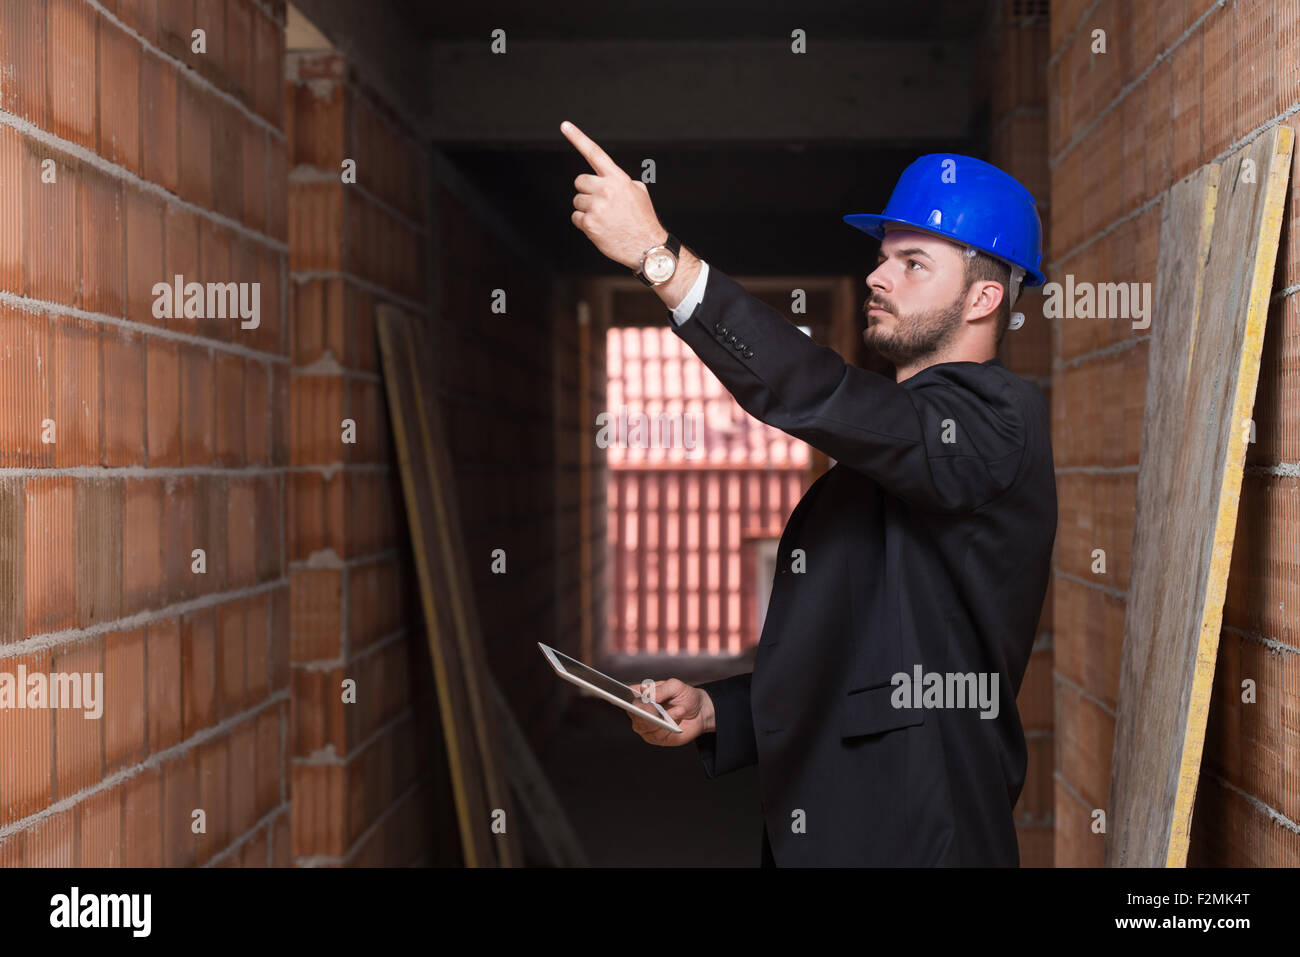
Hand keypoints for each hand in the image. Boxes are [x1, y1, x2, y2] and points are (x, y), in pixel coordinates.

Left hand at [561, 119, 665, 270]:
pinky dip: (584, 223)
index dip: (578, 137)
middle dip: (586, 191)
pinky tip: (600, 228)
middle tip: (600, 203)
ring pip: (577, 201)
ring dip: (586, 209)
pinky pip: (576, 218)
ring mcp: (597, 207)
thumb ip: (620, 181)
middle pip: (579, 181)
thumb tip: (607, 178)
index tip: (564, 125)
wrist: (647, 247)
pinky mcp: (589, 223)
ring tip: (604, 218)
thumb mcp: (639, 192)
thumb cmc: (643, 220)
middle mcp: (606, 189)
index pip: (595, 153)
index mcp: (618, 179)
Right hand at [624, 678, 714, 746]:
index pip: (629, 695)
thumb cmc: (685, 696)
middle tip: (653, 708)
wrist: (701, 712)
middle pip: (634, 712)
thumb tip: (647, 693)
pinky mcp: (655, 737)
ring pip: (642, 725)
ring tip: (673, 712)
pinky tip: (675, 721)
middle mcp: (642, 710)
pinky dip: (666, 728)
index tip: (637, 699)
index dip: (629, 697)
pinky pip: (654, 735)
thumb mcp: (676, 686)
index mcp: (643, 694)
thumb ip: (661, 689)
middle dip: (644, 711)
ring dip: (657, 720)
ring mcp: (647, 725)